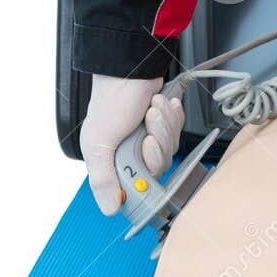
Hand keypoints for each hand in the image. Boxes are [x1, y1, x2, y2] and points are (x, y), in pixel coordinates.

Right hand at [79, 74, 183, 214]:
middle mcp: (132, 154)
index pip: (138, 188)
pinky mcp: (163, 125)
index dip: (146, 179)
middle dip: (157, 143)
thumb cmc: (110, 101)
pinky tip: (161, 105)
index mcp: (113, 163)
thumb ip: (102, 179)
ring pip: (171, 148)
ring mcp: (149, 139)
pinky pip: (177, 130)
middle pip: (159, 167)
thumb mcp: (98, 144)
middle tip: (147, 126)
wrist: (130, 68)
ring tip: (151, 110)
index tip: (146, 159)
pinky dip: (172, 116)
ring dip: (164, 126)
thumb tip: (109, 209)